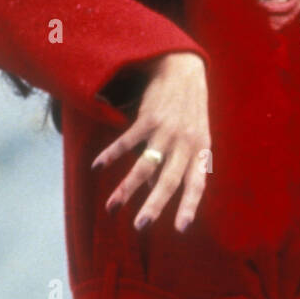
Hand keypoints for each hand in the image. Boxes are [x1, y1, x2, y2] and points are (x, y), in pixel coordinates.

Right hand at [91, 51, 210, 232]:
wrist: (184, 70)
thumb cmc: (189, 110)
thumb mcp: (194, 137)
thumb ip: (178, 164)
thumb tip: (152, 192)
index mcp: (201, 150)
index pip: (197, 184)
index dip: (190, 206)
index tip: (181, 229)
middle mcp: (186, 143)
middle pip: (169, 180)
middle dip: (154, 205)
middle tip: (141, 226)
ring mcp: (167, 130)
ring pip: (145, 165)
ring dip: (127, 188)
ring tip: (112, 207)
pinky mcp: (149, 117)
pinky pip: (128, 141)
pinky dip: (111, 154)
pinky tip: (98, 167)